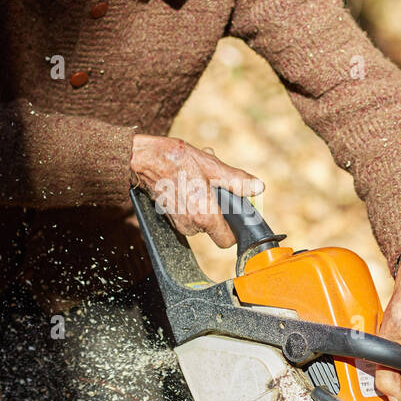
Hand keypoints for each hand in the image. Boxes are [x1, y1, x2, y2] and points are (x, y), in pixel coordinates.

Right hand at [129, 135, 262, 247]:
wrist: (143, 160)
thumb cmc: (176, 161)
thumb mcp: (212, 166)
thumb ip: (237, 181)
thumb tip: (257, 188)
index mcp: (205, 216)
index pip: (227, 240)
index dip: (233, 229)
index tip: (234, 214)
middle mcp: (191, 225)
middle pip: (213, 227)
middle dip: (216, 208)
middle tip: (212, 185)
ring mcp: (178, 223)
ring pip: (200, 220)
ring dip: (203, 203)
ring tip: (197, 180)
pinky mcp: (169, 218)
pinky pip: (187, 215)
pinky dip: (190, 202)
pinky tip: (186, 183)